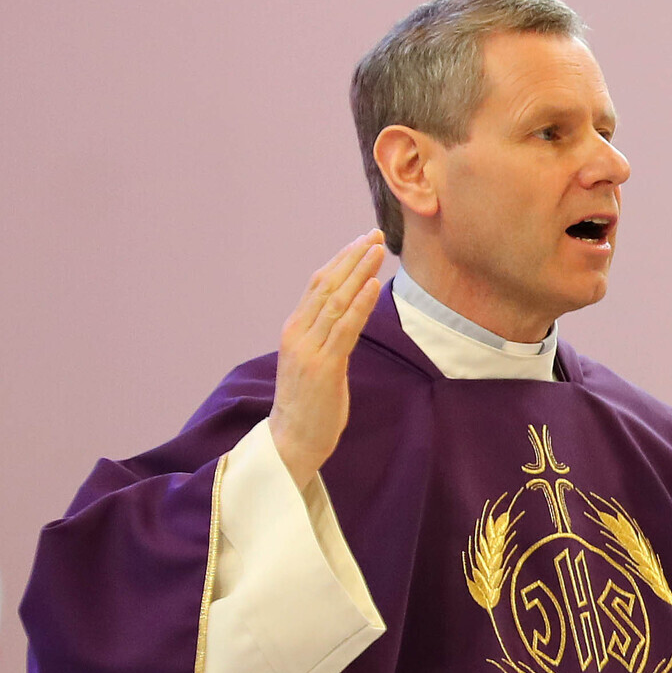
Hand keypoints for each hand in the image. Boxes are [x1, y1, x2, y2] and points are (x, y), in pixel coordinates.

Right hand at [268, 231, 385, 489]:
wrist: (292, 439)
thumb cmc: (309, 402)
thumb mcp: (316, 360)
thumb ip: (327, 336)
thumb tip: (349, 314)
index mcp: (295, 328)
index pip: (319, 284)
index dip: (342, 259)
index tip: (363, 240)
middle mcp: (298, 332)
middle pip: (328, 284)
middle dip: (353, 256)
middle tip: (376, 234)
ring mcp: (309, 348)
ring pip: (336, 300)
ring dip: (360, 271)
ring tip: (379, 249)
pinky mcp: (324, 366)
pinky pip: (345, 329)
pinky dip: (360, 304)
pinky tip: (373, 285)